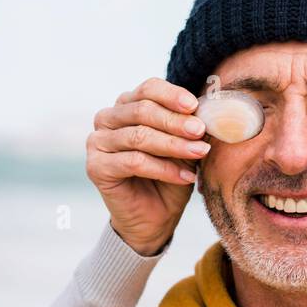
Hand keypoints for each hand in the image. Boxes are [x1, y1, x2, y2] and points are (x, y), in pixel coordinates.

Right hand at [86, 78, 208, 254]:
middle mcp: (107, 119)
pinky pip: (134, 161)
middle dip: (176, 121)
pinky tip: (185, 176)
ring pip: (139, 136)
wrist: (156, 217)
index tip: (195, 106)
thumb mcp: (184, 147)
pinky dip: (164, 168)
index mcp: (127, 105)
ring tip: (200, 153)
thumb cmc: (170, 176)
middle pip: (142, 110)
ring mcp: (97, 142)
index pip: (148, 89)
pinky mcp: (96, 167)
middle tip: (200, 130)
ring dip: (174, 144)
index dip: (172, 95)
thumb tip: (209, 112)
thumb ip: (189, 128)